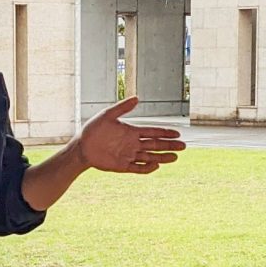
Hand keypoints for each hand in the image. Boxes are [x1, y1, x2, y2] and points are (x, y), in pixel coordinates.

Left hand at [72, 96, 186, 174]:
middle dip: (169, 145)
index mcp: (132, 131)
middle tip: (183, 146)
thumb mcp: (108, 115)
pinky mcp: (122, 166)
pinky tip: (156, 165)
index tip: (177, 133)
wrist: (82, 146)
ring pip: (150, 157)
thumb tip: (137, 98)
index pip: (153, 132)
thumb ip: (123, 107)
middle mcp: (133, 144)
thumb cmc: (93, 129)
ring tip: (175, 157)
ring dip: (163, 157)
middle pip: (155, 145)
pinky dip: (147, 168)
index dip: (165, 133)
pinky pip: (137, 168)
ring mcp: (129, 155)